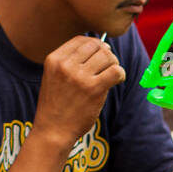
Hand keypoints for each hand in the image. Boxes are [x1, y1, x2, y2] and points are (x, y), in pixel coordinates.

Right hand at [35, 36, 124, 152]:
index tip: (100, 52)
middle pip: (96, 46)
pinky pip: (116, 71)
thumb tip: (102, 46)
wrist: (52, 131)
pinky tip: (116, 81)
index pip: (80, 40)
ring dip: (114, 64)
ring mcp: (79, 77)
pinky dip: (120, 74)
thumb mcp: (53, 77)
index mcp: (54, 59)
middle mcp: (65, 65)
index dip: (94, 43)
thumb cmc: (56, 105)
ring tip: (111, 74)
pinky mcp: (94, 89)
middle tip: (108, 65)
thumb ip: (70, 61)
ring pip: (107, 56)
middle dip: (106, 53)